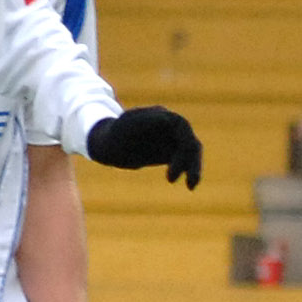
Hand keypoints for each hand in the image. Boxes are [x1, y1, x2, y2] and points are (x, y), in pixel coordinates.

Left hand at [86, 106, 202, 186]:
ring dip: (194, 167)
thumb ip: (143, 123)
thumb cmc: (112, 135)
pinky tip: (190, 185)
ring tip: (190, 185)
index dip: (184, 139)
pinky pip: (187, 161)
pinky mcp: (173, 152)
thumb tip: (166, 117)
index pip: (180, 125)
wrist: (107, 145)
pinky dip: (190, 172)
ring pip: (192, 152)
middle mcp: (170, 126)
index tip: (177, 156)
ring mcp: (172, 139)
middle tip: (173, 178)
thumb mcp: (123, 129)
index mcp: (159, 115)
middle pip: (189, 140)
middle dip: (189, 158)